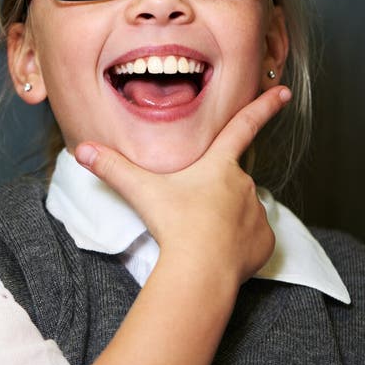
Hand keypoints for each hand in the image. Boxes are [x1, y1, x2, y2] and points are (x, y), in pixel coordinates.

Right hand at [75, 86, 290, 287]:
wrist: (200, 272)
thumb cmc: (174, 225)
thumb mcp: (140, 191)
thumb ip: (111, 167)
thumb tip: (80, 149)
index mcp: (219, 164)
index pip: (244, 125)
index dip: (265, 107)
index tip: (284, 92)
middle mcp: (244, 183)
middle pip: (230, 180)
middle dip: (215, 195)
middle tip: (192, 216)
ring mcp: (257, 213)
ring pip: (241, 210)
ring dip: (225, 219)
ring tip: (201, 237)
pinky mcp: (264, 243)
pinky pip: (253, 239)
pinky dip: (238, 244)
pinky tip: (219, 253)